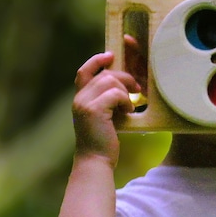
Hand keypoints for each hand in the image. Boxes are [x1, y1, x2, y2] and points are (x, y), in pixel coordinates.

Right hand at [72, 52, 140, 166]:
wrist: (96, 160)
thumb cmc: (103, 141)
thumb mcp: (103, 116)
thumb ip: (106, 100)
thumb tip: (122, 85)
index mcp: (80, 99)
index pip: (84, 71)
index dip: (97, 60)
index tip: (111, 56)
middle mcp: (79, 98)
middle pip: (104, 74)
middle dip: (124, 78)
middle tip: (137, 88)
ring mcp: (84, 103)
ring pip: (110, 81)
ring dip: (126, 91)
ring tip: (130, 105)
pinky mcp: (94, 110)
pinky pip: (115, 94)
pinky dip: (126, 100)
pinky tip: (128, 111)